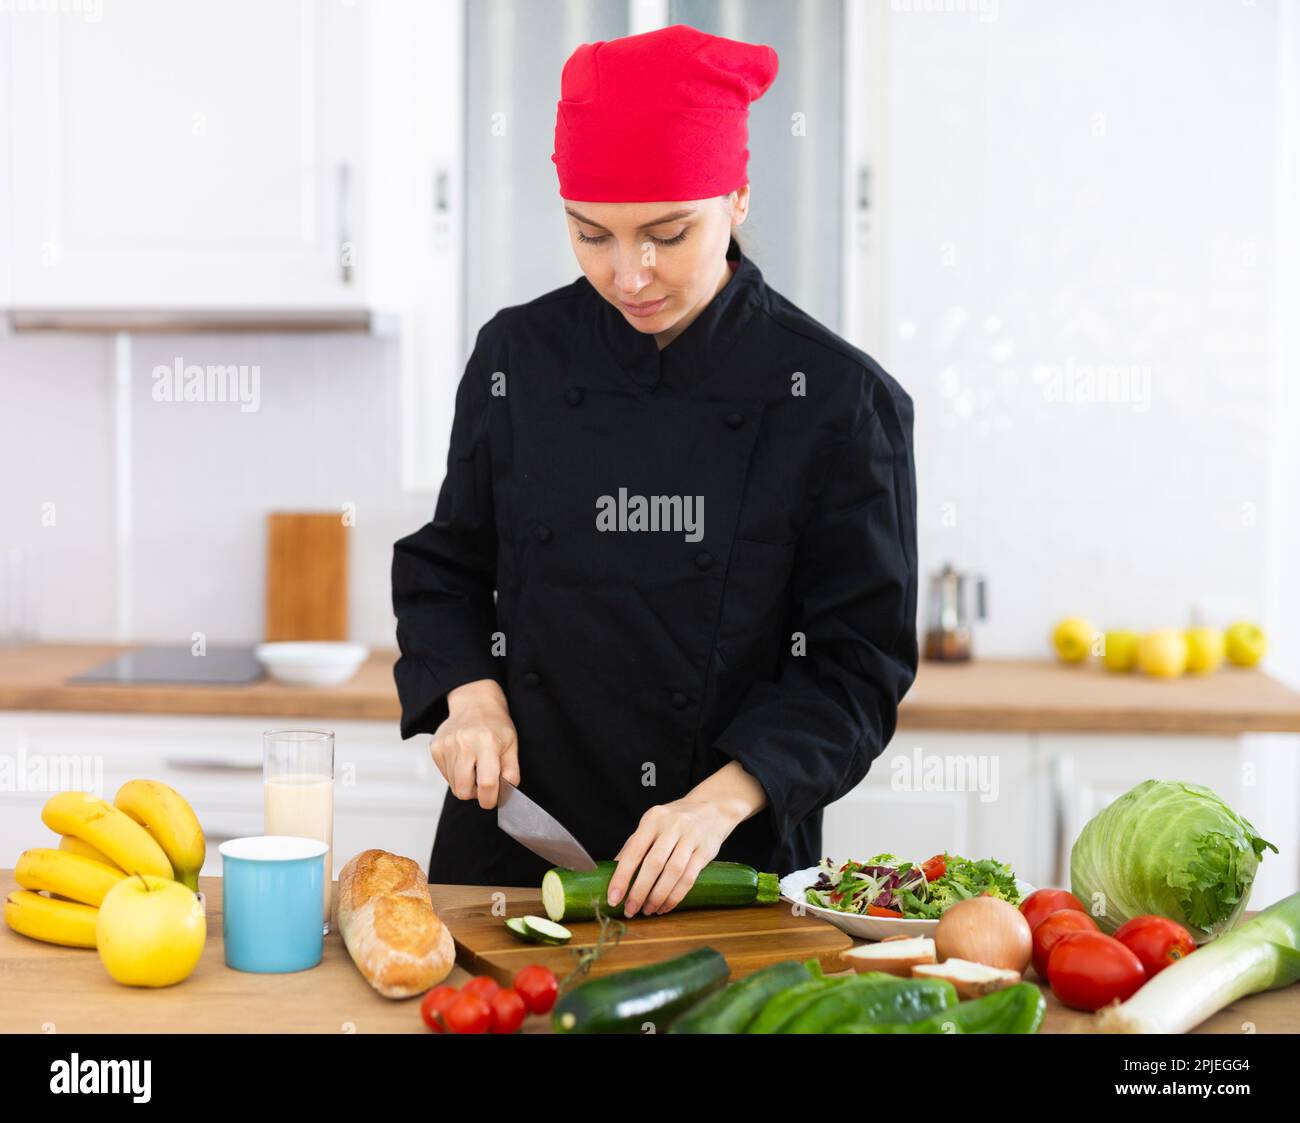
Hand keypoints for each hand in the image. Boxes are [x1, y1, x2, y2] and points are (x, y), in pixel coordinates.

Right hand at [430, 679, 518, 808]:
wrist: (473, 704)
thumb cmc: (495, 725)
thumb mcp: (511, 745)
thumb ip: (511, 771)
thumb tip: (507, 794)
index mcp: (486, 743)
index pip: (487, 783)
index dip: (490, 798)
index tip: (493, 799)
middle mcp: (463, 744)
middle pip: (463, 790)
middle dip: (474, 794)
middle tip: (483, 783)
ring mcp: (446, 746)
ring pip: (453, 785)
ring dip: (465, 783)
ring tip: (474, 766)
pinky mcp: (435, 748)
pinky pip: (445, 775)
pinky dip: (456, 774)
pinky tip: (464, 760)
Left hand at [607, 762, 767, 916]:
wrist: (712, 807)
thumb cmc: (675, 820)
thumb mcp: (652, 824)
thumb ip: (634, 845)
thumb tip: (612, 872)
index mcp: (653, 819)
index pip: (634, 851)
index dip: (622, 877)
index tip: (613, 898)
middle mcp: (672, 825)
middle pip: (653, 864)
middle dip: (639, 892)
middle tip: (630, 911)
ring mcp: (691, 837)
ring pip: (673, 873)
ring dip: (658, 896)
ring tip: (648, 910)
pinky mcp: (706, 850)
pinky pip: (689, 878)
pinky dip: (675, 896)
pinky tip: (665, 906)